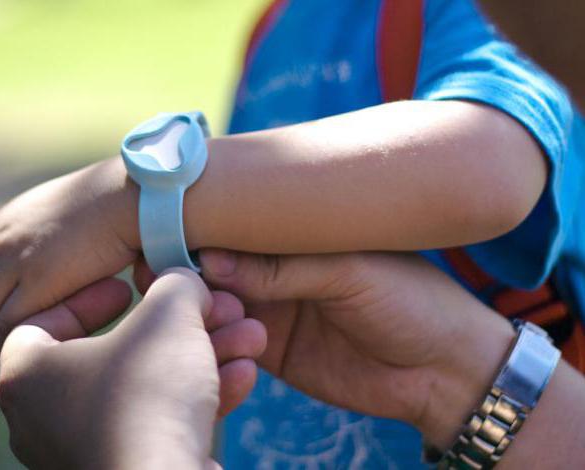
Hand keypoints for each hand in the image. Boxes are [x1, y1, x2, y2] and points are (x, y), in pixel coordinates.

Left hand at [0, 158, 141, 373]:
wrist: (128, 195)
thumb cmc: (110, 200)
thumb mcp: (62, 206)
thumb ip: (49, 227)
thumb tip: (61, 245)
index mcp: (6, 220)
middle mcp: (1, 238)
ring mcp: (17, 260)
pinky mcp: (41, 281)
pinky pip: (6, 322)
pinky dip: (0, 344)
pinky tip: (8, 357)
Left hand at [0, 268, 265, 468]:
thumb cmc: (150, 395)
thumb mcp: (168, 317)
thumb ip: (175, 286)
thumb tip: (184, 282)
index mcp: (28, 374)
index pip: (46, 319)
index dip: (90, 296)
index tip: (128, 286)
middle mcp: (47, 417)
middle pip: (121, 350)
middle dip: (180, 326)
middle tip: (211, 307)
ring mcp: (85, 450)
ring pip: (150, 386)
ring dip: (203, 357)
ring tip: (248, 336)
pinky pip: (161, 423)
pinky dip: (200, 397)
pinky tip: (244, 375)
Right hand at [134, 250, 515, 448]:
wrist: (443, 369)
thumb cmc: (412, 301)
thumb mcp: (352, 270)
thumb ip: (284, 267)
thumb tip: (212, 259)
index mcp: (300, 232)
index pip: (239, 223)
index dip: (201, 227)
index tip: (162, 233)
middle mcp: (279, 266)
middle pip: (216, 261)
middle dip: (188, 268)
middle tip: (166, 277)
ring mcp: (272, 307)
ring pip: (216, 302)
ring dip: (199, 308)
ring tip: (201, 314)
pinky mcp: (271, 348)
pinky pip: (230, 342)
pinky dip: (215, 342)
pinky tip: (216, 343)